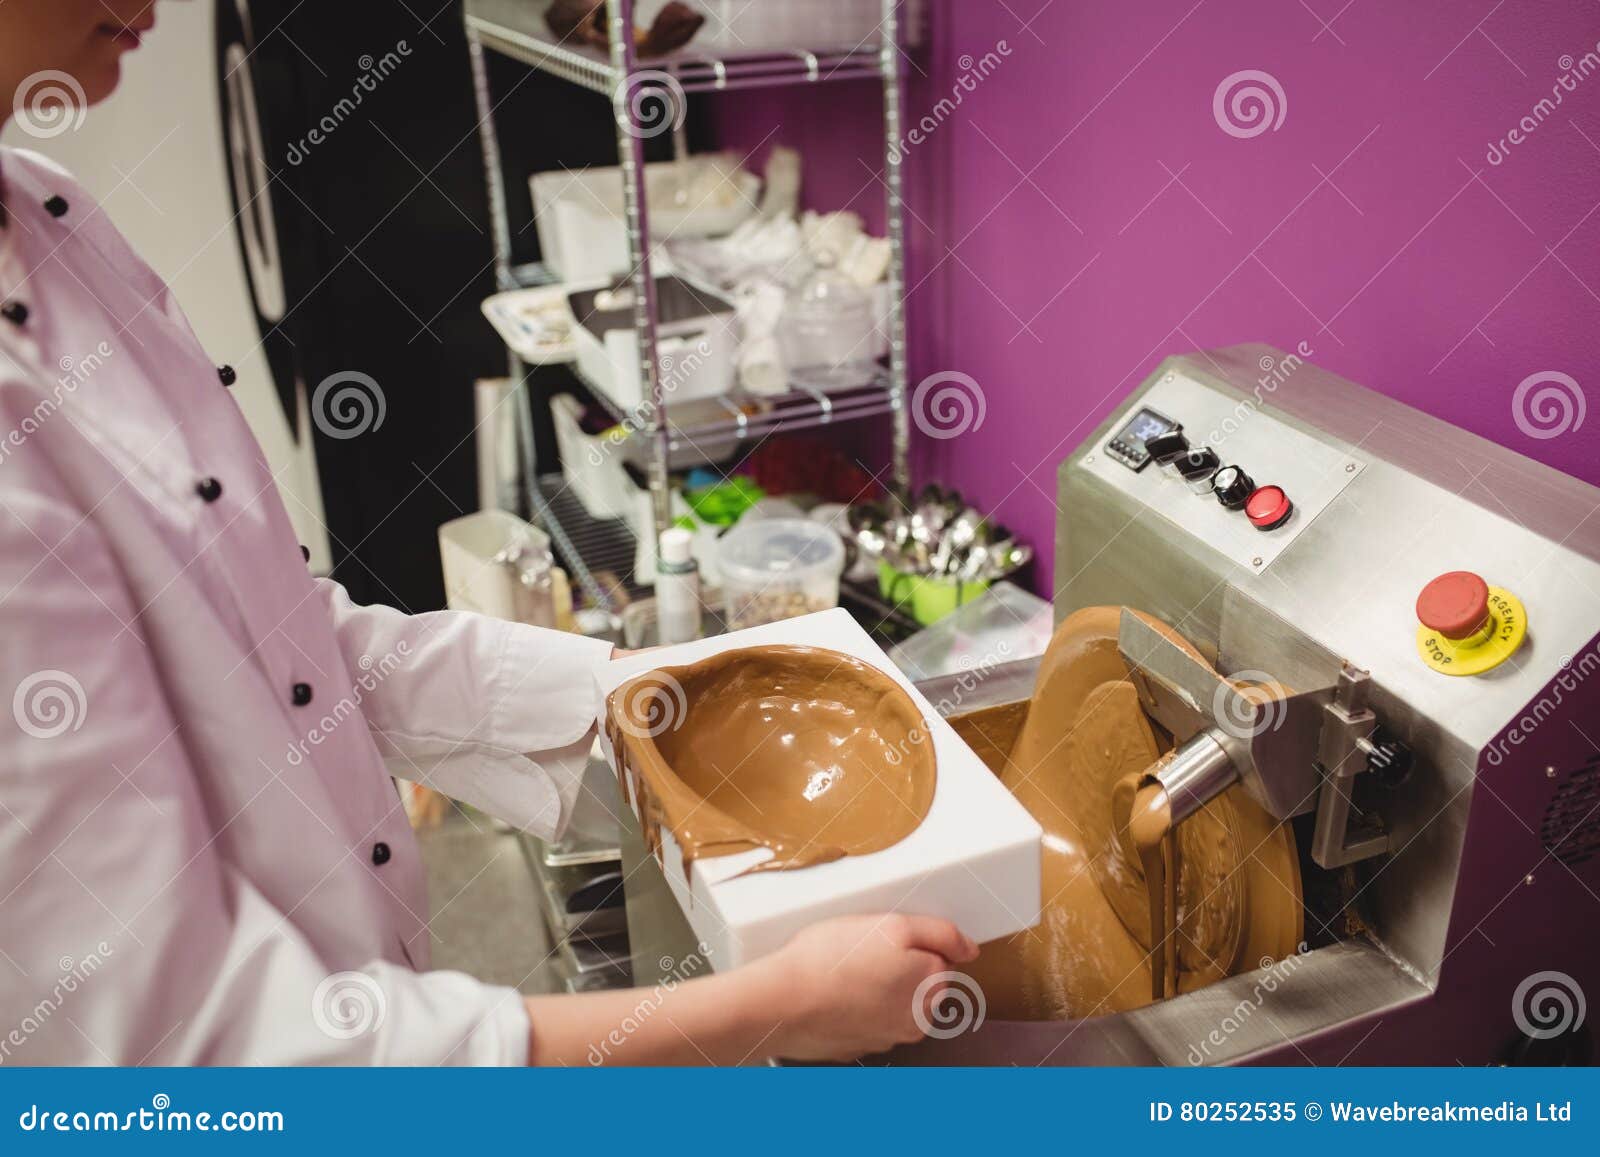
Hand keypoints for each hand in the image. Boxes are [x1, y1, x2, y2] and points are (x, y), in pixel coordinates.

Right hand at [758, 913, 978, 1061]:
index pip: (939, 958)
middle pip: (917, 984)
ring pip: (891, 1003)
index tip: (882, 938)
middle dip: (897, 966)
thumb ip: (941, 934)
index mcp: (930, 989)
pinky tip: (832, 992)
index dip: (910, 941)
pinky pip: (864, 1019)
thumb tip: (971, 949)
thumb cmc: (831, 960)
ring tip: (843, 970)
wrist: (781, 1003)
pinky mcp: (857, 1046)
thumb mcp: (892, 925)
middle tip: (861, 950)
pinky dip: (854, 1006)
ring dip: (875, 987)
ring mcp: (886, 1039)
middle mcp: (915, 1021)